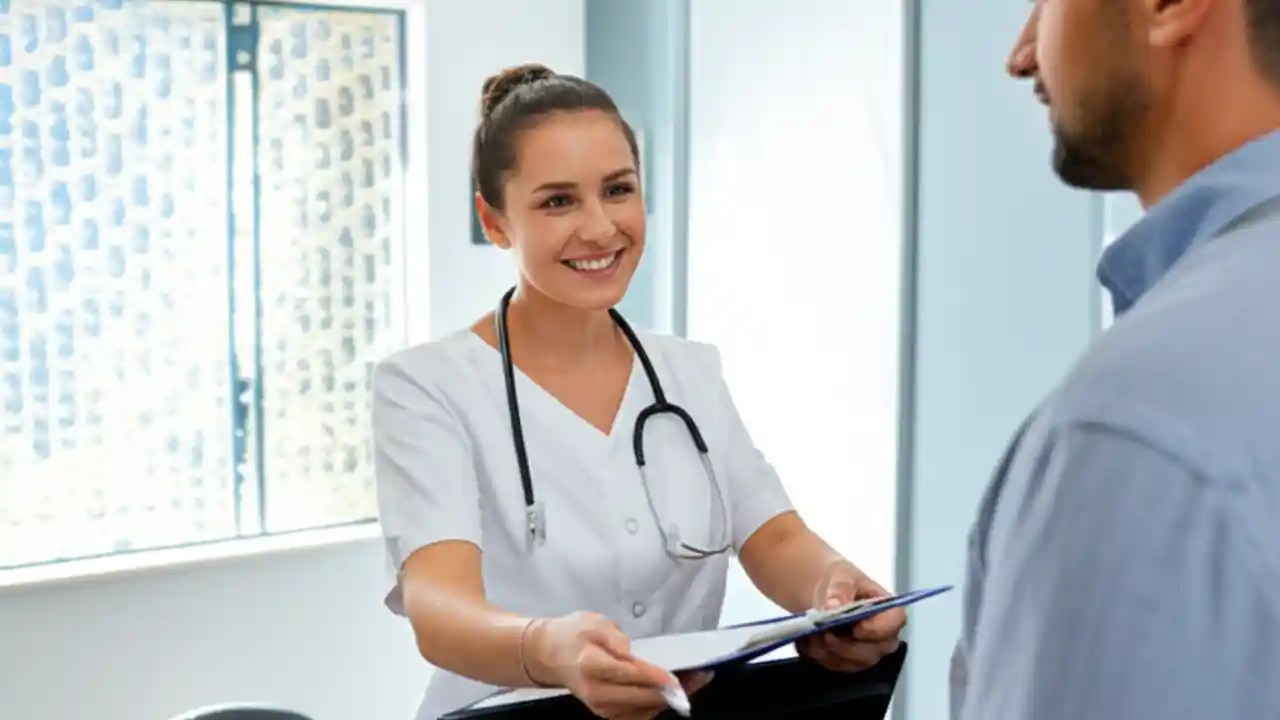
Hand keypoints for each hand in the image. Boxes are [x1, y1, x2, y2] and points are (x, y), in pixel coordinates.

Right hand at [528, 611, 712, 718]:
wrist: (552, 656)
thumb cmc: (575, 634)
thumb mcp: (593, 622)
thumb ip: (613, 636)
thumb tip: (630, 651)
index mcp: (591, 666)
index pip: (628, 674)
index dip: (655, 677)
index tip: (678, 676)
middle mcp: (597, 693)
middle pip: (641, 696)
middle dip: (672, 689)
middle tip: (700, 676)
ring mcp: (602, 708)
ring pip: (644, 709)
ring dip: (670, 699)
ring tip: (695, 682)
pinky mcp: (609, 714)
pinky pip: (640, 714)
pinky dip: (659, 704)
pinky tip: (675, 692)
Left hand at [796, 561, 905, 672]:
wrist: (827, 594)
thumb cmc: (843, 583)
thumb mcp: (841, 578)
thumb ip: (840, 591)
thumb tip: (833, 607)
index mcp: (890, 613)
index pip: (893, 625)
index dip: (876, 630)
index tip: (855, 627)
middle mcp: (883, 640)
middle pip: (870, 653)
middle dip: (842, 644)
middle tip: (821, 629)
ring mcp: (866, 655)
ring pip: (847, 662)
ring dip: (824, 648)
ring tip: (808, 629)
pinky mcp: (846, 664)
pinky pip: (830, 664)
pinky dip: (815, 652)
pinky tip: (806, 637)